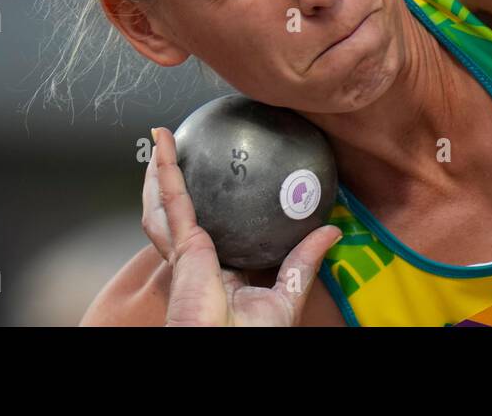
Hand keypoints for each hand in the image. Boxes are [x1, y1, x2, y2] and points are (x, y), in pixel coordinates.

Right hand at [147, 126, 341, 326]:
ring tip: (163, 142)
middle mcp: (196, 260)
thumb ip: (303, 261)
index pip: (209, 232)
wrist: (226, 348)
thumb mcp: (286, 294)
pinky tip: (166, 146)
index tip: (218, 187)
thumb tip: (330, 232)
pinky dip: (167, 171)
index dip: (208, 210)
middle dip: (172, 186)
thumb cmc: (249, 339)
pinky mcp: (184, 246)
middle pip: (178, 215)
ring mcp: (185, 252)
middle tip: (176, 154)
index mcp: (218, 272)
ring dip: (161, 172)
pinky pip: (174, 200)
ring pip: (165, 204)